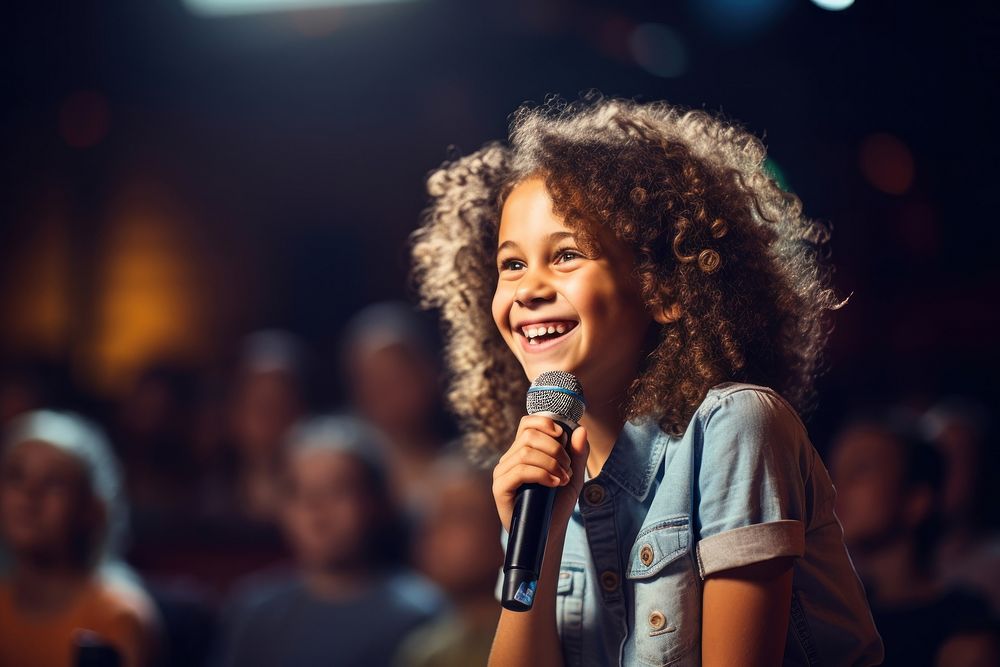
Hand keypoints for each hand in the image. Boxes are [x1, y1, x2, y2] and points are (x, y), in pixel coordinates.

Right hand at [492, 415, 589, 535]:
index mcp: (523, 451)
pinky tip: (554, 484)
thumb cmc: (558, 504)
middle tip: (567, 468)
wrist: (550, 533)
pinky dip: (541, 474)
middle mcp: (509, 459)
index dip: (545, 423)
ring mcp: (502, 473)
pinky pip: (519, 471)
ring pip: (525, 452)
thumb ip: (577, 454)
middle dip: (555, 449)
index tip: (562, 436)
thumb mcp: (573, 476)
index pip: (527, 423)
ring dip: (551, 463)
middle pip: (529, 435)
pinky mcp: (500, 489)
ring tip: (563, 479)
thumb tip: (580, 429)